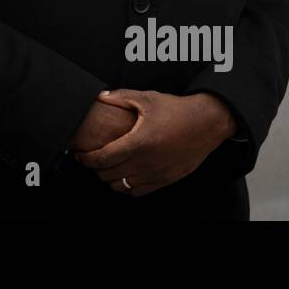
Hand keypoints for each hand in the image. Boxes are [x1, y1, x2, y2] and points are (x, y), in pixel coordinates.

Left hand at [73, 90, 235, 196]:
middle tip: (91, 159)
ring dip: (110, 178)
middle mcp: (146, 162)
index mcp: (138, 142)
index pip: (103, 158)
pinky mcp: (165, 180)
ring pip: (122, 186)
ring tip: (107, 168)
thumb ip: (121, 97)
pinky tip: (125, 176)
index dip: (87, 158)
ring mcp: (156, 174)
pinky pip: (138, 192)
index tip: (81, 154)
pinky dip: (127, 187)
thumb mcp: (147, 99)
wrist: (206, 124)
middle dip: (95, 168)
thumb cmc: (177, 110)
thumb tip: (101, 96)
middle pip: (109, 174)